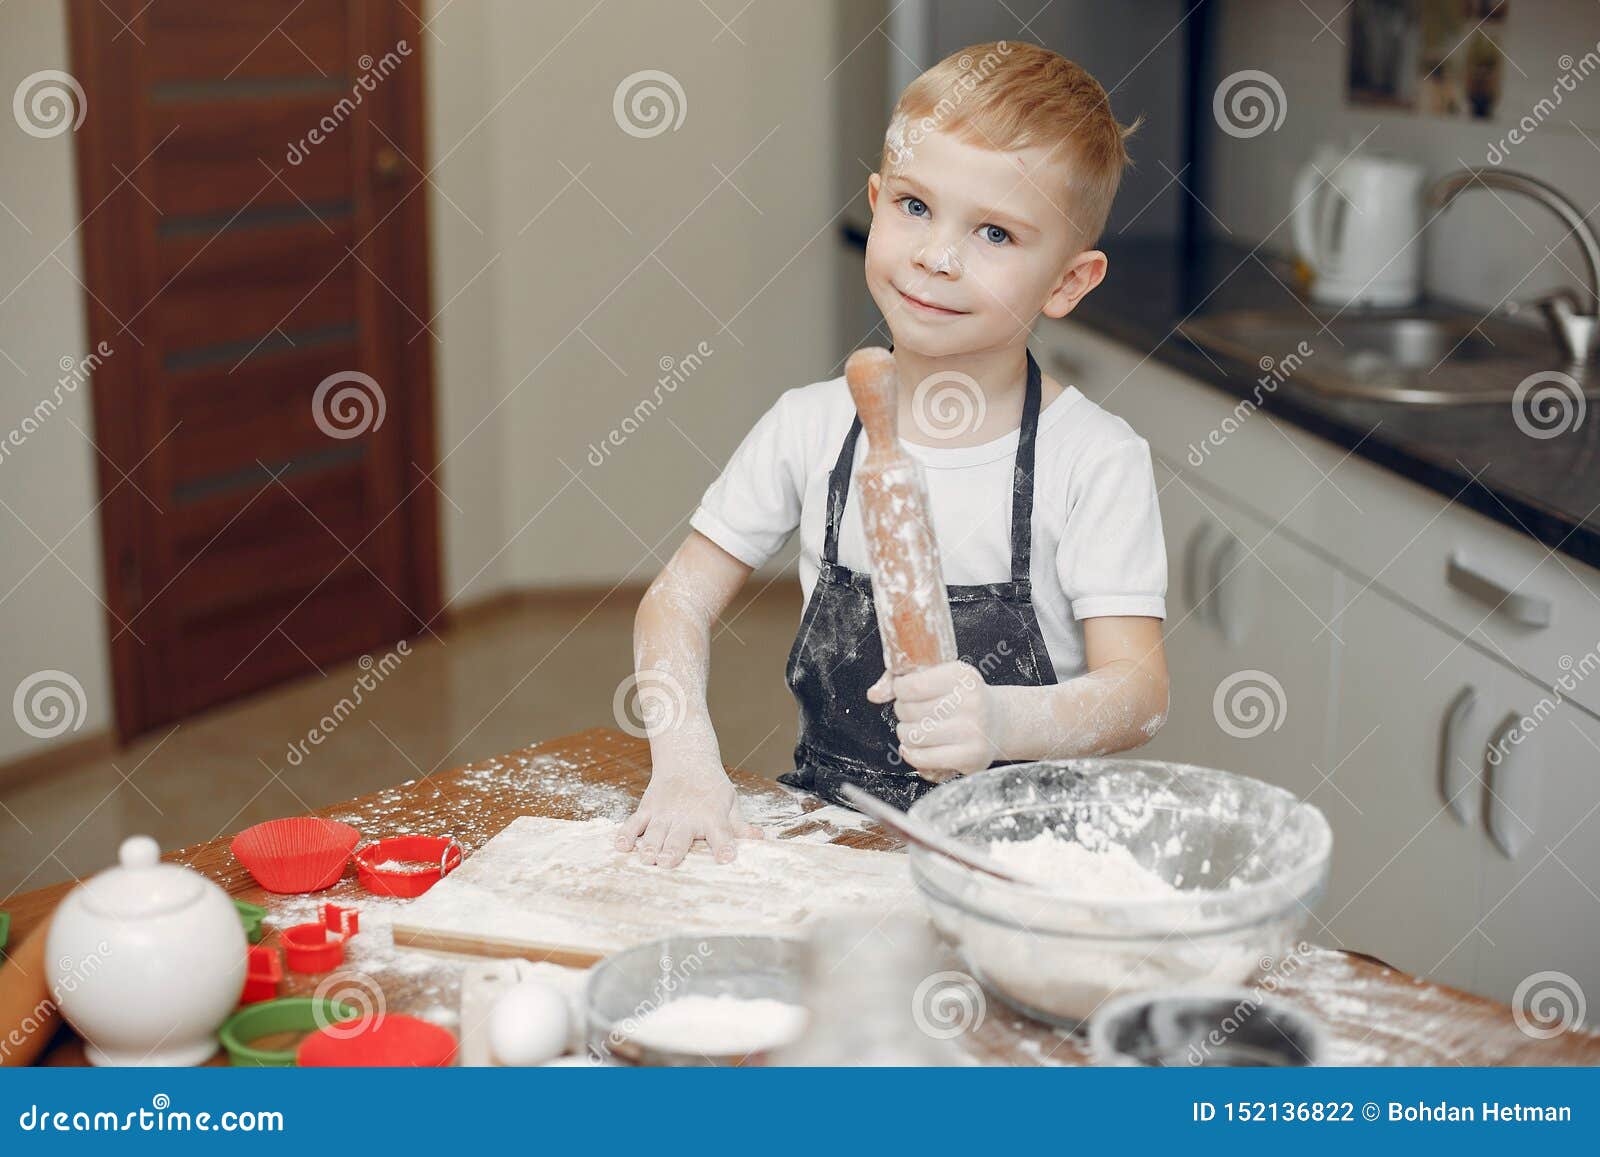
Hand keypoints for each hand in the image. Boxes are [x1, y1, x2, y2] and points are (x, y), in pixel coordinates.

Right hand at [613, 767, 763, 866]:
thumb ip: (739, 825)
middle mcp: (687, 816)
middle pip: (679, 836)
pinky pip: (634, 823)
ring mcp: (664, 813)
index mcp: (712, 816)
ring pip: (655, 832)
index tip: (726, 858)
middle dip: (673, 850)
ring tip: (647, 859)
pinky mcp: (647, 809)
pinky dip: (626, 834)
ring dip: (649, 846)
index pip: (721, 833)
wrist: (686, 758)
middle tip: (668, 863)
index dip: (724, 846)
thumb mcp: (730, 801)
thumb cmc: (711, 787)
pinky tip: (621, 846)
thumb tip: (760, 838)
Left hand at [867, 660, 1002, 778]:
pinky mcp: (970, 757)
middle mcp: (970, 702)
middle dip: (903, 712)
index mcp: (961, 676)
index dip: (899, 690)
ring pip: (912, 735)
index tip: (905, 692)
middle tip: (915, 713)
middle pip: (908, 711)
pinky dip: (912, 754)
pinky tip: (920, 747)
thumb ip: (905, 681)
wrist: (998, 722)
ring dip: (906, 734)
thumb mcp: (941, 677)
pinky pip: (922, 758)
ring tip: (918, 729)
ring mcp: (972, 731)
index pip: (911, 686)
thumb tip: (873, 694)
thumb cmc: (963, 698)